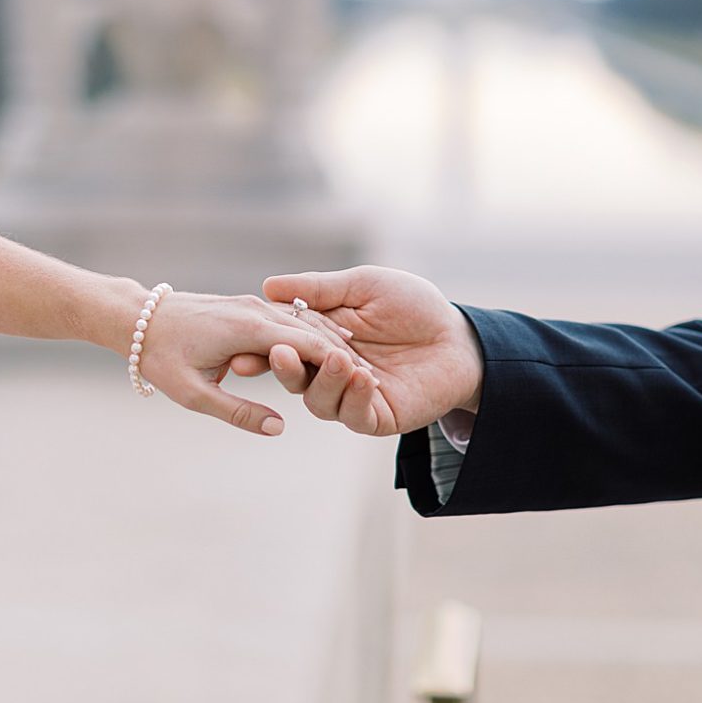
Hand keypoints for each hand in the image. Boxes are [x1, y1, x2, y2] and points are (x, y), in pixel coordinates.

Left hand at [115, 286, 367, 436]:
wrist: (137, 319)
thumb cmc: (162, 358)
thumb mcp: (194, 394)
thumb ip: (238, 411)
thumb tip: (279, 427)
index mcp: (249, 329)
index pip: (309, 344)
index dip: (340, 364)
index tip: (368, 384)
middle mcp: (256, 311)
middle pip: (314, 330)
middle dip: (345, 353)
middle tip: (377, 378)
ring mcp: (253, 305)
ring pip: (305, 321)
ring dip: (333, 341)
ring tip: (363, 366)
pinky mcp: (248, 305)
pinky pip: (290, 317)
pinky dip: (313, 332)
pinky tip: (331, 351)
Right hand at [245, 265, 484, 435]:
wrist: (459, 336)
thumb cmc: (412, 306)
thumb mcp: (363, 286)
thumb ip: (319, 289)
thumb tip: (269, 285)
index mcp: (317, 339)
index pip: (282, 346)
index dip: (261, 348)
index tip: (242, 347)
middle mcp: (327, 371)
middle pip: (292, 378)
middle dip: (283, 369)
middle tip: (280, 354)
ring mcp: (350, 396)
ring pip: (318, 401)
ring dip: (323, 381)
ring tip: (339, 359)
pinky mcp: (376, 417)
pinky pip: (354, 415)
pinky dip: (354, 397)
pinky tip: (364, 377)